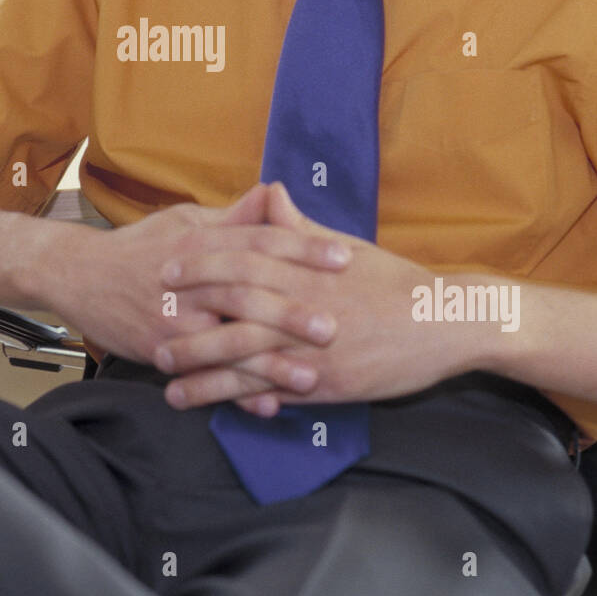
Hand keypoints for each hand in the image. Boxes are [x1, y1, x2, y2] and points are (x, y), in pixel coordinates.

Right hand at [40, 182, 352, 371]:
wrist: (79, 275)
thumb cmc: (140, 246)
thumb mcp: (185, 220)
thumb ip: (233, 217)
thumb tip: (275, 192)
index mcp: (201, 240)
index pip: (259, 241)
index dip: (302, 249)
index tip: (344, 257)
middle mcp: (189, 278)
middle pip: (246, 294)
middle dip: (291, 312)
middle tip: (335, 325)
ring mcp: (172, 318)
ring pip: (227, 342)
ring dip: (269, 363)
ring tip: (310, 376)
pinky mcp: (159, 349)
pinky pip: (203, 375)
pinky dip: (234, 393)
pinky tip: (265, 405)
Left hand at [153, 182, 482, 413]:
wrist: (445, 323)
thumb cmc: (396, 281)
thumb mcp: (345, 244)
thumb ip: (298, 226)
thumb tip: (269, 192)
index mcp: (306, 265)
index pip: (241, 256)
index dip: (199, 262)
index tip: (168, 266)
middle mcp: (303, 302)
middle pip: (231, 304)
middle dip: (187, 313)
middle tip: (151, 320)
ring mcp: (311, 345)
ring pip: (241, 353)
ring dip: (197, 362)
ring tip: (162, 371)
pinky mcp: (324, 383)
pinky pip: (269, 389)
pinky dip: (232, 397)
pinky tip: (205, 403)